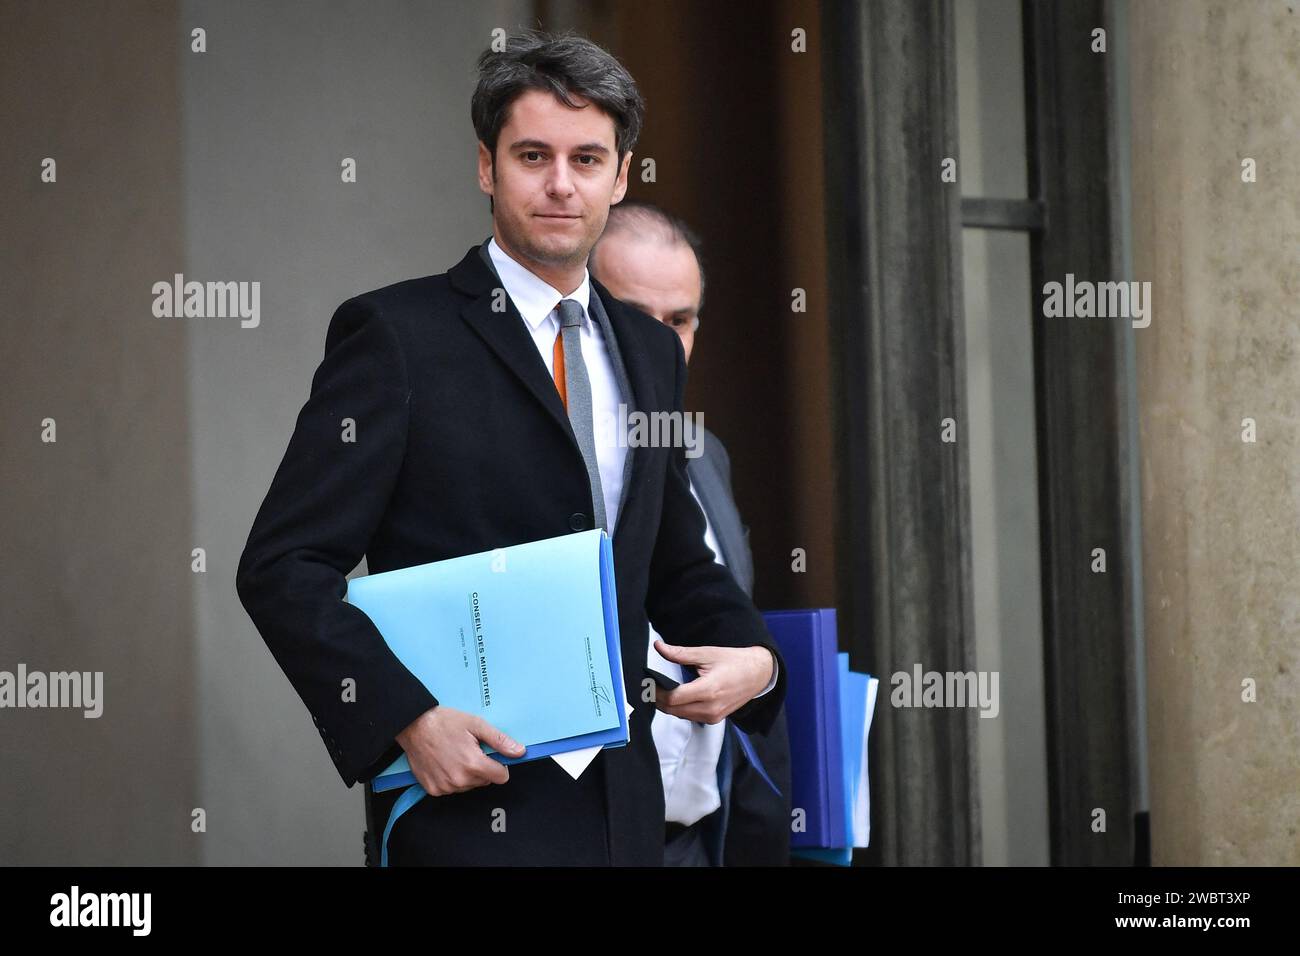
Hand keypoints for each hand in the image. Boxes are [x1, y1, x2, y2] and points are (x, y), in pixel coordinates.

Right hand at [395, 705, 524, 795]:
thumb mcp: (476, 724)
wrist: (413, 725)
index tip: (490, 755)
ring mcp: (445, 787)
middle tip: (469, 750)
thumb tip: (520, 752)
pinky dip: (451, 778)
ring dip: (466, 774)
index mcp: (473, 764)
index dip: (499, 765)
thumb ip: (500, 741)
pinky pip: (451, 789)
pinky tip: (444, 763)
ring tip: (455, 755)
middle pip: (485, 781)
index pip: (501, 777)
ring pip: (468, 786)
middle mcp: (460, 780)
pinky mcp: (433, 790)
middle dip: (482, 768)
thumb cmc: (445, 722)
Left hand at [651, 639, 774, 723]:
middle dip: (658, 698)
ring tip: (661, 689)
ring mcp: (713, 716)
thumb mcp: (706, 653)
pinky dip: (680, 708)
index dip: (656, 691)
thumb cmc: (735, 662)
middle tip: (650, 685)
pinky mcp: (714, 719)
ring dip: (668, 705)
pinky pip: (690, 717)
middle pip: (673, 709)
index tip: (648, 681)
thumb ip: (680, 653)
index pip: (673, 698)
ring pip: (680, 715)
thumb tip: (659, 646)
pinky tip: (677, 696)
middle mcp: (711, 708)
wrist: (758, 674)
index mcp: (708, 690)